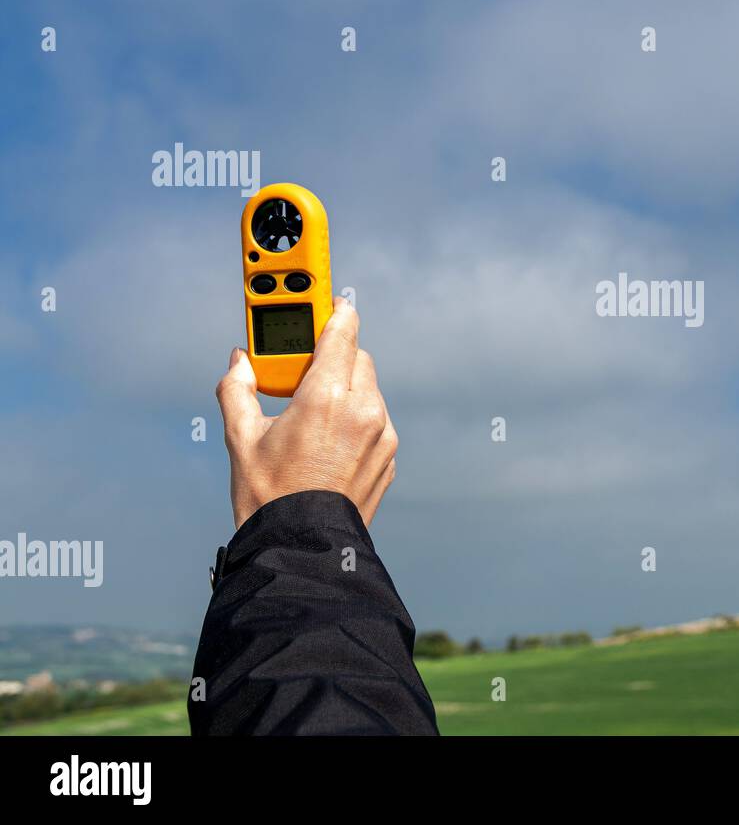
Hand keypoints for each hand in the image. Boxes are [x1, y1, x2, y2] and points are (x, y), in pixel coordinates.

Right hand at [216, 298, 397, 528]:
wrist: (303, 548)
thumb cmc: (268, 497)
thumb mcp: (241, 439)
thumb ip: (237, 390)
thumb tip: (238, 361)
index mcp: (327, 397)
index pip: (342, 332)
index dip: (335, 312)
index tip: (329, 301)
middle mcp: (364, 410)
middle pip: (357, 358)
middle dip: (334, 357)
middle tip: (303, 371)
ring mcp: (382, 435)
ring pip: (369, 389)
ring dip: (347, 389)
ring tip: (312, 415)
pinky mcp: (390, 457)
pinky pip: (377, 421)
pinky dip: (358, 419)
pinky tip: (330, 441)